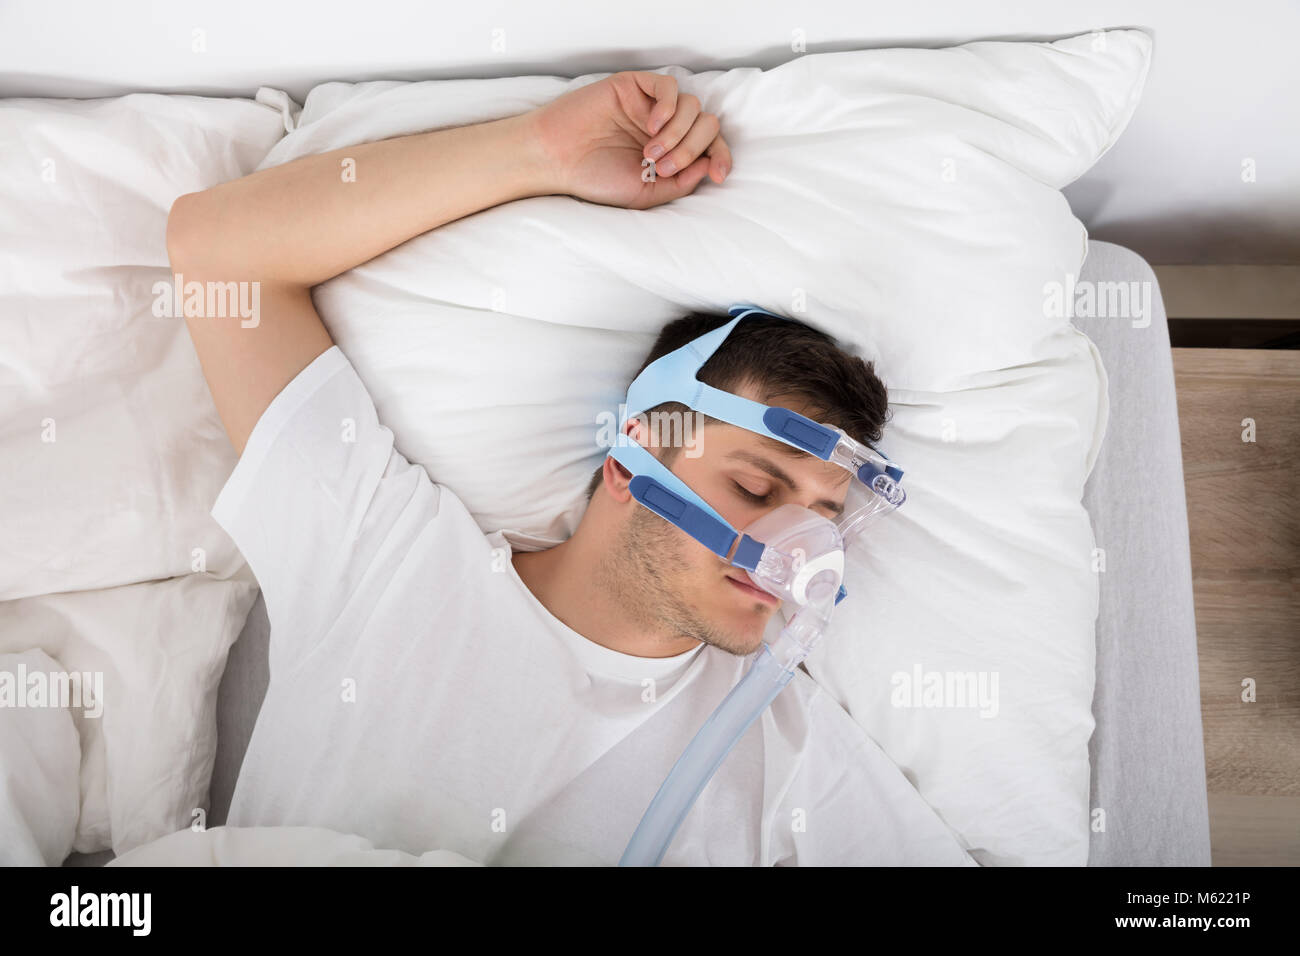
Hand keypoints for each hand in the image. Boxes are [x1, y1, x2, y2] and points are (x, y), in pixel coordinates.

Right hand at [527, 70, 731, 208]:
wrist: (558, 160)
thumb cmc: (595, 179)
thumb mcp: (646, 194)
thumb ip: (681, 183)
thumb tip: (712, 165)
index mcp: (670, 152)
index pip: (711, 146)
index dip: (721, 157)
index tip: (719, 175)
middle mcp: (664, 127)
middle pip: (706, 124)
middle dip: (692, 148)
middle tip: (663, 166)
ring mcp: (650, 106)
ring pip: (692, 106)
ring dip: (679, 133)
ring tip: (651, 152)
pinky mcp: (634, 86)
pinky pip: (669, 86)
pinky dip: (669, 107)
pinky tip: (653, 126)